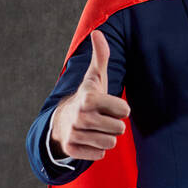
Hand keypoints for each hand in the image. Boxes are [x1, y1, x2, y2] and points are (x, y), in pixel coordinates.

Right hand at [50, 29, 130, 160]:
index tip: (109, 105)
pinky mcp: (72, 149)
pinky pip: (99, 155)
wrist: (61, 121)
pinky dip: (97, 150)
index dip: (121, 109)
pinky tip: (88, 139)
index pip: (125, 110)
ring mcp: (74, 133)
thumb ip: (101, 56)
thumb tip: (98, 32)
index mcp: (89, 98)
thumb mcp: (95, 77)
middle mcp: (80, 116)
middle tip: (102, 118)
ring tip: (96, 129)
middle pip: (119, 129)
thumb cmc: (87, 98)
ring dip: (107, 137)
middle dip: (115, 125)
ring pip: (110, 143)